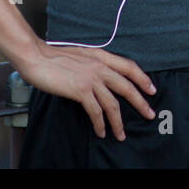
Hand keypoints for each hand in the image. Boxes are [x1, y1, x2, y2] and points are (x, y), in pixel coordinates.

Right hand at [19, 40, 157, 140]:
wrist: (36, 57)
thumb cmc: (53, 56)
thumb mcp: (80, 55)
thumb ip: (93, 63)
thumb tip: (102, 76)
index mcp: (101, 56)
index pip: (129, 67)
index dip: (143, 78)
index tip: (151, 90)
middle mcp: (100, 66)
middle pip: (127, 87)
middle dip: (140, 103)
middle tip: (149, 114)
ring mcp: (91, 78)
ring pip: (113, 104)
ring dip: (118, 122)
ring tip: (121, 134)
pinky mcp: (81, 90)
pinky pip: (96, 111)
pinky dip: (100, 124)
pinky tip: (101, 131)